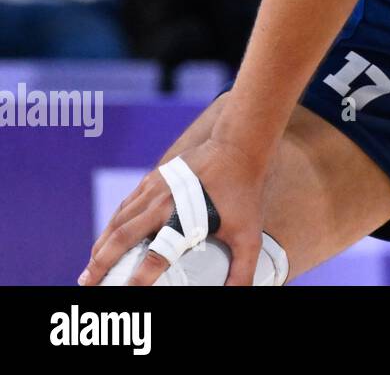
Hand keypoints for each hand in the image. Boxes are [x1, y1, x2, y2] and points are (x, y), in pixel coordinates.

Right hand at [80, 136, 269, 285]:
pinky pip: (125, 206)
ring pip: (117, 222)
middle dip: (101, 265)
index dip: (137, 280)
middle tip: (88, 284)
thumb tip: (239, 294)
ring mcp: (153, 189)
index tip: (124, 294)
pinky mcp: (152, 178)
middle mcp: (161, 204)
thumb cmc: (243, 193)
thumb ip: (242, 270)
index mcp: (182, 220)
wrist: (237, 147)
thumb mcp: (248, 234)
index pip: (154, 258)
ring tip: (90, 267)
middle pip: (122, 239)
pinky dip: (111, 225)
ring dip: (100, 246)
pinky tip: (106, 237)